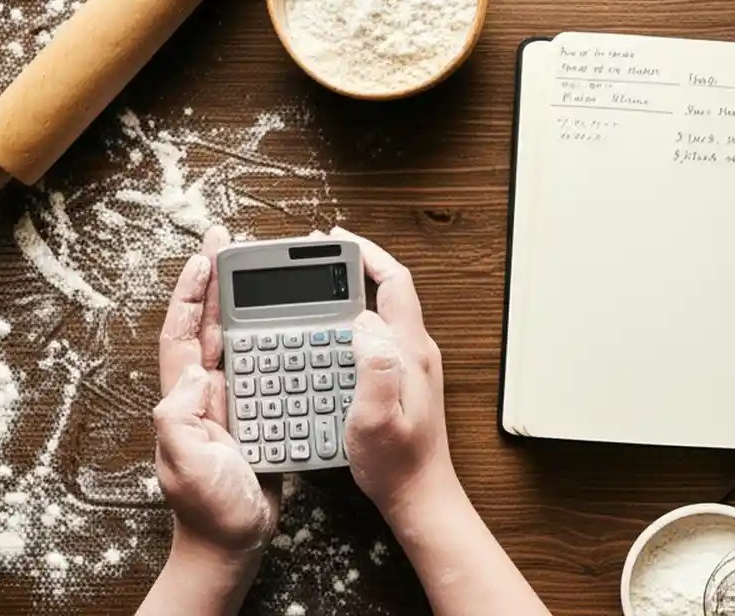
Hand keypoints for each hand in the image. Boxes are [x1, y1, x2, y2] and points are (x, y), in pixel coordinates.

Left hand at [153, 226, 278, 560]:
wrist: (231, 547)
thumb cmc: (208, 511)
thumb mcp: (187, 465)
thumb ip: (180, 418)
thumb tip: (195, 371)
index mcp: (185, 399)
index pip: (182, 335)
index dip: (189, 294)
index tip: (204, 256)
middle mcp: (204, 395)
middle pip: (208, 327)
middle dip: (214, 284)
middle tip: (230, 245)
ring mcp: (228, 406)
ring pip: (234, 343)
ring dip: (240, 307)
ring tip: (255, 273)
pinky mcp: (254, 418)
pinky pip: (261, 369)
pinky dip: (269, 343)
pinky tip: (284, 327)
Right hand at [334, 227, 457, 517]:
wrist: (419, 495)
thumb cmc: (398, 463)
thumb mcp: (378, 417)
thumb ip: (374, 367)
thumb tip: (365, 320)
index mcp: (410, 351)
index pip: (395, 283)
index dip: (367, 253)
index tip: (336, 238)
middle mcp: (415, 350)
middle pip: (388, 290)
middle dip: (354, 267)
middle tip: (317, 259)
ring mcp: (410, 364)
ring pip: (381, 311)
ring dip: (351, 293)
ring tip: (315, 287)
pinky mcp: (402, 379)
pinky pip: (377, 336)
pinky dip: (351, 322)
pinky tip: (327, 332)